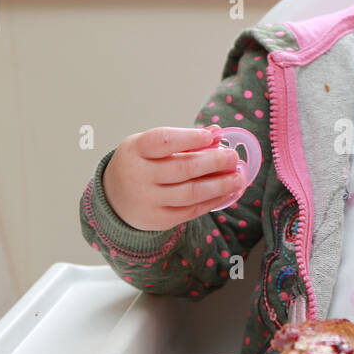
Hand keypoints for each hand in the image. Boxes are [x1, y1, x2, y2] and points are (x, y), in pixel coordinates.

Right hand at [102, 126, 244, 230]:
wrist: (114, 199)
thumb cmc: (139, 164)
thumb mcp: (150, 146)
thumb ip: (182, 139)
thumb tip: (217, 133)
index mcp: (135, 151)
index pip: (162, 141)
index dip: (189, 138)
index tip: (212, 136)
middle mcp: (138, 176)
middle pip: (182, 169)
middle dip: (213, 162)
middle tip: (233, 157)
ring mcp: (147, 201)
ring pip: (190, 193)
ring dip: (219, 185)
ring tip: (238, 178)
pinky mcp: (158, 219)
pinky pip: (191, 211)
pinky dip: (213, 201)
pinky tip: (228, 193)